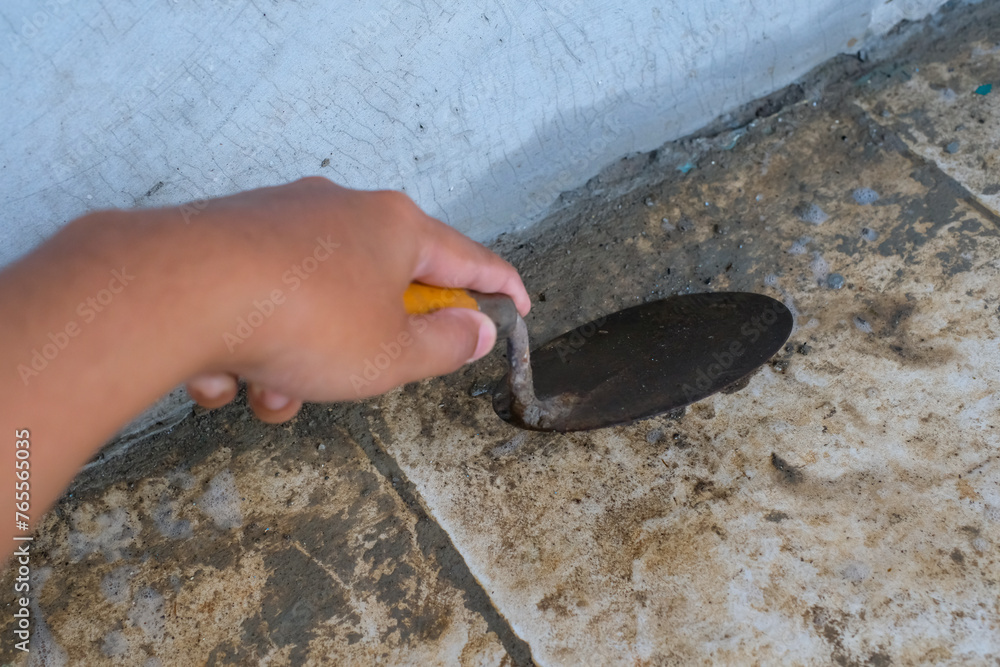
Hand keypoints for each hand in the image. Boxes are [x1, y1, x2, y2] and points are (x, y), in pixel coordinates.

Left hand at [181, 178, 530, 421]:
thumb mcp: (394, 354)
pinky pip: (262, 306)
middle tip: (366, 375)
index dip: (500, 287)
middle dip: (371, 347)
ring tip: (275, 393)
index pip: (468, 257)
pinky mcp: (228, 241)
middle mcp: (340, 212)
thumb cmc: (303, 318)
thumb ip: (446, 347)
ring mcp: (280, 221)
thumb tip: (476, 331)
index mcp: (395, 227)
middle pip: (383, 285)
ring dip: (304, 363)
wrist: (180, 293)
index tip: (517, 307)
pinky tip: (226, 374)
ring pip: (315, 307)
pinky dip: (253, 348)